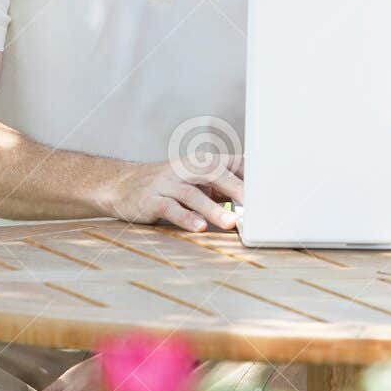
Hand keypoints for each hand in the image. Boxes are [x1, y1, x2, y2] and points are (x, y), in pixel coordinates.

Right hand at [105, 158, 243, 233]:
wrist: (121, 185)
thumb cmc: (169, 187)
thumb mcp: (196, 182)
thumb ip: (222, 190)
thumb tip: (254, 204)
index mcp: (199, 162)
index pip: (228, 163)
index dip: (248, 174)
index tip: (269, 189)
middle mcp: (183, 168)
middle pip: (212, 172)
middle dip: (235, 188)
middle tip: (254, 205)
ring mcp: (165, 183)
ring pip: (192, 193)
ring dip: (213, 209)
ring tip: (230, 223)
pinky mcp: (150, 200)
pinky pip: (169, 207)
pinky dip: (185, 218)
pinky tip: (199, 228)